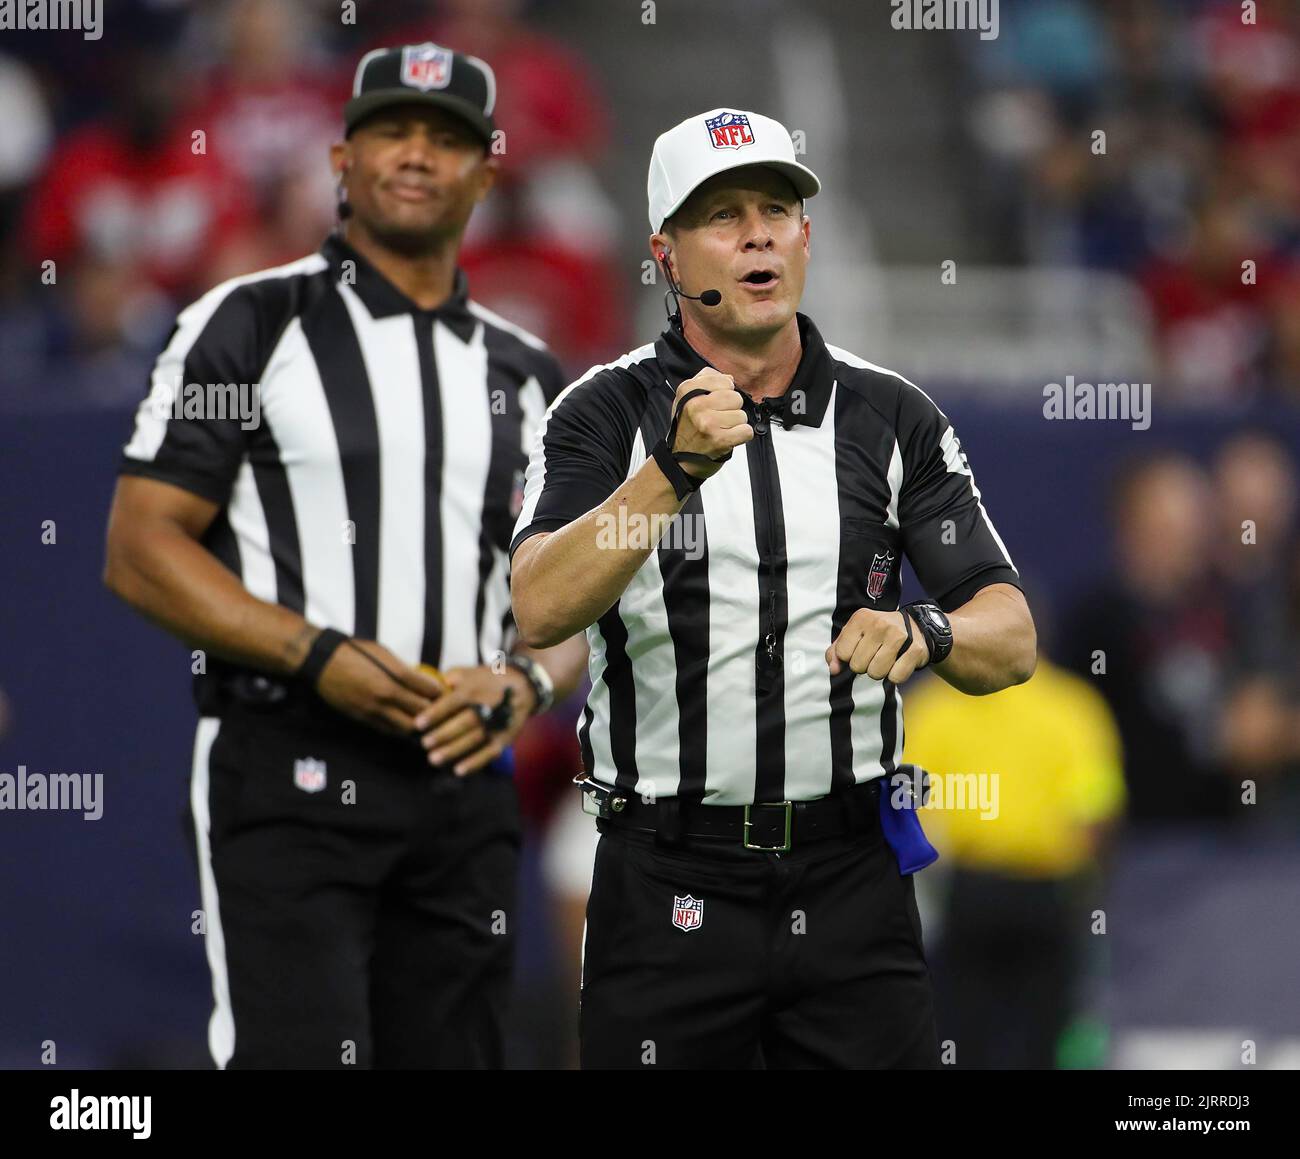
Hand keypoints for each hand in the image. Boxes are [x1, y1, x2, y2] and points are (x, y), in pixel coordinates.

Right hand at [315, 638, 445, 735]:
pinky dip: (399, 729)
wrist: (323, 662)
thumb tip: (423, 680)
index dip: (439, 693)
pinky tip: (404, 723)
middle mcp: (385, 695)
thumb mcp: (383, 654)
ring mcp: (373, 709)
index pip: (427, 691)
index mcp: (393, 676)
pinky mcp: (362, 718)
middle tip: (439, 711)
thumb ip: (404, 670)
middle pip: (420, 713)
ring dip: (416, 725)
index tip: (444, 693)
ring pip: (405, 728)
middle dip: (432, 713)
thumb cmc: (355, 652)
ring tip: (423, 721)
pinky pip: (387, 730)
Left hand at [412, 663, 538, 775]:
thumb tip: (424, 693)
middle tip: (424, 744)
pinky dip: (475, 763)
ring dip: (454, 750)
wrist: (522, 688)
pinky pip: (489, 753)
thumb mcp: (466, 673)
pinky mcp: (504, 738)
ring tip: (433, 759)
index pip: (452, 701)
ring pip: (475, 738)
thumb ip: (445, 682)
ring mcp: (497, 724)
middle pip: (464, 722)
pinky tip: (458, 771)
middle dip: (443, 734)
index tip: (418, 724)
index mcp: (473, 689)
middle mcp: (486, 706)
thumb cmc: (486, 681)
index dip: (435, 713)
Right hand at [670, 368, 752, 479]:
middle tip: (719, 420)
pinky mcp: (719, 440)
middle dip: (732, 409)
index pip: (725, 381)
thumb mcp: (686, 398)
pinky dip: (741, 436)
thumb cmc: (687, 429)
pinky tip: (729, 438)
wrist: (679, 461)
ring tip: (721, 430)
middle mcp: (696, 405)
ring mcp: (708, 423)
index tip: (716, 403)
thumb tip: (729, 379)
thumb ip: (706, 381)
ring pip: (742, 415)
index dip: (725, 392)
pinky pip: (746, 431)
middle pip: (736, 398)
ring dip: (735, 425)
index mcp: (688, 391)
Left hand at [826, 609, 929, 684]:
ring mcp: (899, 636)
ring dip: (879, 672)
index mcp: (861, 618)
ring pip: (875, 673)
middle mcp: (879, 624)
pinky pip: (895, 677)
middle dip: (864, 666)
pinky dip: (896, 676)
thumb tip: (834, 670)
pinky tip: (899, 663)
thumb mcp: (855, 634)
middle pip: (858, 666)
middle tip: (875, 655)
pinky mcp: (915, 650)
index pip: (842, 653)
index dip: (848, 657)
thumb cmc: (878, 633)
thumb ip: (837, 651)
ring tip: (886, 659)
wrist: (917, 626)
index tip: (859, 650)